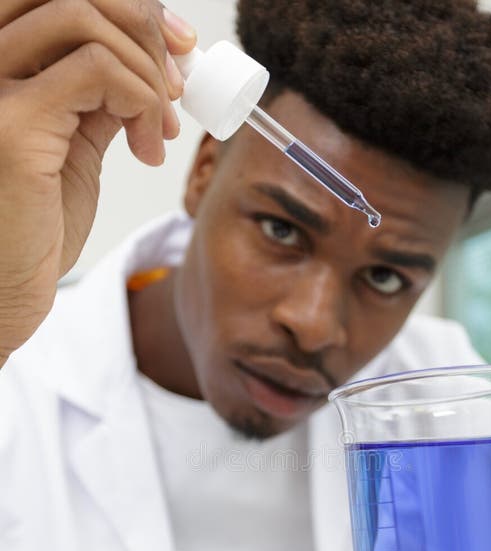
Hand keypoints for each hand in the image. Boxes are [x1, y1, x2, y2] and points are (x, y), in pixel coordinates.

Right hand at [0, 1, 196, 364]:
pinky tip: (147, 150)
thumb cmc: (31, 224)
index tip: (175, 44)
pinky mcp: (15, 127)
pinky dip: (142, 103)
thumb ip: (94, 95)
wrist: (6, 288)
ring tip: (162, 131)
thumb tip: (147, 58)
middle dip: (144, 23)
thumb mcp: (71, 141)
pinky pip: (99, 73)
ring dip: (148, 73)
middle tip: (179, 77)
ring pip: (87, 21)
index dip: (126, 5)